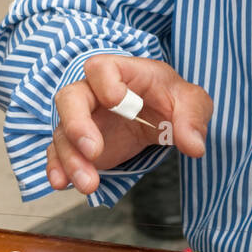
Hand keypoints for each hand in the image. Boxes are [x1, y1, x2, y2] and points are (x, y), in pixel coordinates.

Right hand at [48, 56, 213, 194]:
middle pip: (70, 98)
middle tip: (93, 151)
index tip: (118, 102)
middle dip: (76, 124)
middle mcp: (95, 93)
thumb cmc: (172, 100)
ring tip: (88, 184)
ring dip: (72, 159)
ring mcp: (83, 119)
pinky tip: (61, 183)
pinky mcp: (79, 144)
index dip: (105, 82)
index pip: (102, 67)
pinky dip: (58, 168)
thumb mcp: (192, 103)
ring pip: (63, 133)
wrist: (161, 116)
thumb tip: (193, 146)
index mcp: (124, 73)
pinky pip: (59, 153)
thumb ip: (193, 118)